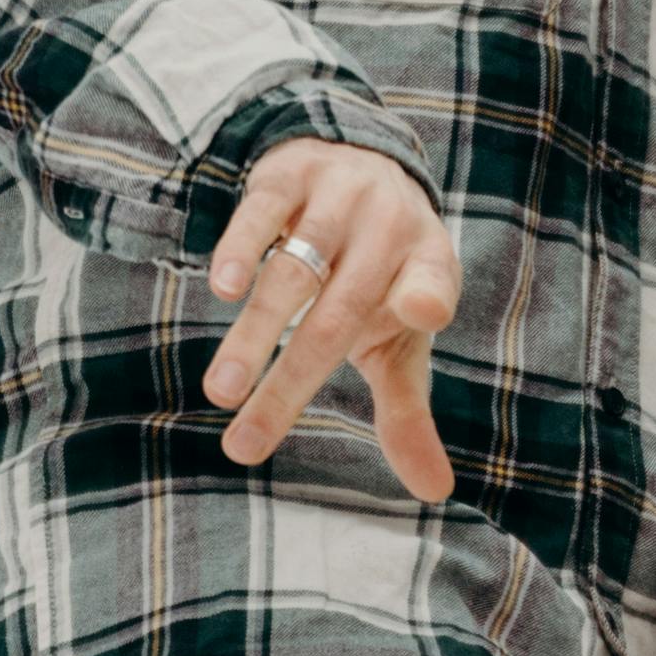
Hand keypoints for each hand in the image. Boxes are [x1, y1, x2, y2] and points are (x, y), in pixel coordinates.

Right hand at [202, 144, 460, 494]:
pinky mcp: (289, 176)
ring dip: (254, 333)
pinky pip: (261, 213)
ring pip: (291, 271)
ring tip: (220, 392)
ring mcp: (337, 198)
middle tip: (246, 444)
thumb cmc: (382, 274)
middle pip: (338, 314)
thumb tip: (436, 493)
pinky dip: (239, 249)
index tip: (424, 315)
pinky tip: (223, 290)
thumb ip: (407, 410)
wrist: (360, 162)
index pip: (434, 281)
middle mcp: (387, 228)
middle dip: (289, 382)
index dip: (428, 296)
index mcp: (426, 265)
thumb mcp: (401, 335)